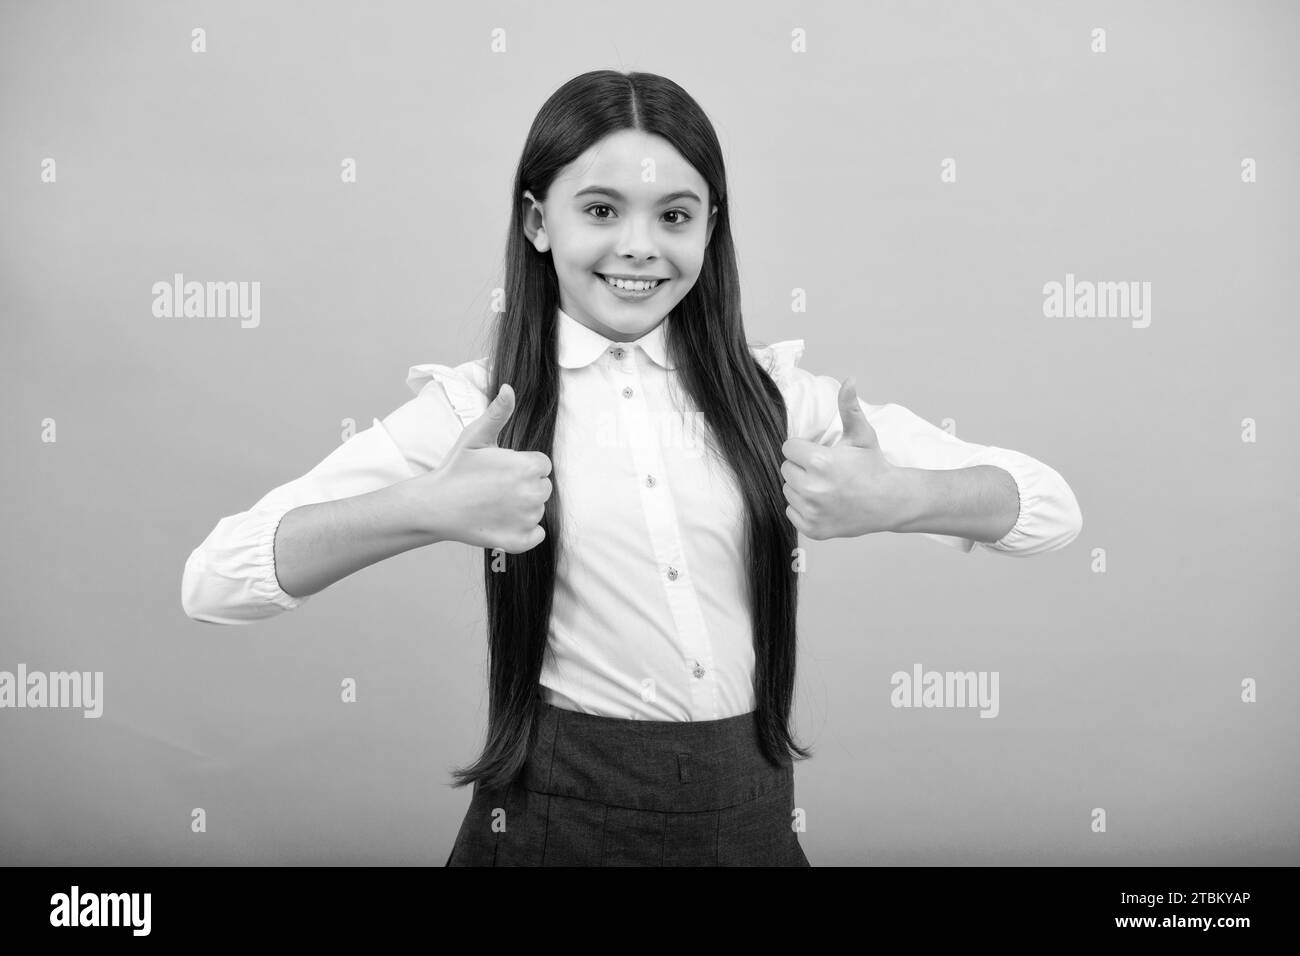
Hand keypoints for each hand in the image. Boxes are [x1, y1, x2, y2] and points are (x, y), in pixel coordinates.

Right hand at [409, 383, 552, 552]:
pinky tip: (502, 522)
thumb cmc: (456, 469)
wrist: (435, 505)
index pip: (541, 465)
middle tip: (495, 487)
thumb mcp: (475, 436)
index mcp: (528, 467)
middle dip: (525, 486)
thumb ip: (498, 412)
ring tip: (493, 504)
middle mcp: (533, 494)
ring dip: (522, 508)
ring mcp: (527, 519)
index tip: (501, 470)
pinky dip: (524, 532)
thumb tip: (510, 388)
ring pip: (537, 510)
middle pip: (542, 487)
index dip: (522, 466)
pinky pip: (536, 535)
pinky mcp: (519, 540)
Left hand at [780, 377, 911, 539]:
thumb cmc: (873, 466)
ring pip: (787, 490)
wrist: (890, 502)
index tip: (820, 453)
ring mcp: (812, 511)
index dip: (803, 448)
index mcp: (820, 462)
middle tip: (824, 470)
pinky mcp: (812, 528)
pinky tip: (823, 502)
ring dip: (800, 487)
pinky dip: (803, 508)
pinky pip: (791, 512)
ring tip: (825, 486)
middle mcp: (813, 488)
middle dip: (801, 467)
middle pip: (785, 469)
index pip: (788, 448)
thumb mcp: (862, 435)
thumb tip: (849, 380)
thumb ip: (849, 407)